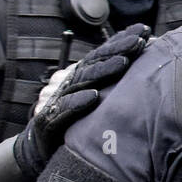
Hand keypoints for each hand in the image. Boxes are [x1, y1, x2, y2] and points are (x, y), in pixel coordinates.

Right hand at [0, 25, 150, 181]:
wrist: (37, 150)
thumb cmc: (72, 125)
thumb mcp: (93, 104)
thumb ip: (110, 88)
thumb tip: (139, 75)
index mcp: (82, 78)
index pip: (103, 54)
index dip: (122, 41)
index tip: (144, 30)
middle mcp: (71, 84)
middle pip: (96, 63)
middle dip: (118, 50)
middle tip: (139, 41)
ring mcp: (59, 100)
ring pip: (83, 82)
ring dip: (103, 71)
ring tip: (123, 63)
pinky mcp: (50, 120)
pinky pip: (66, 110)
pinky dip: (79, 103)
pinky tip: (94, 97)